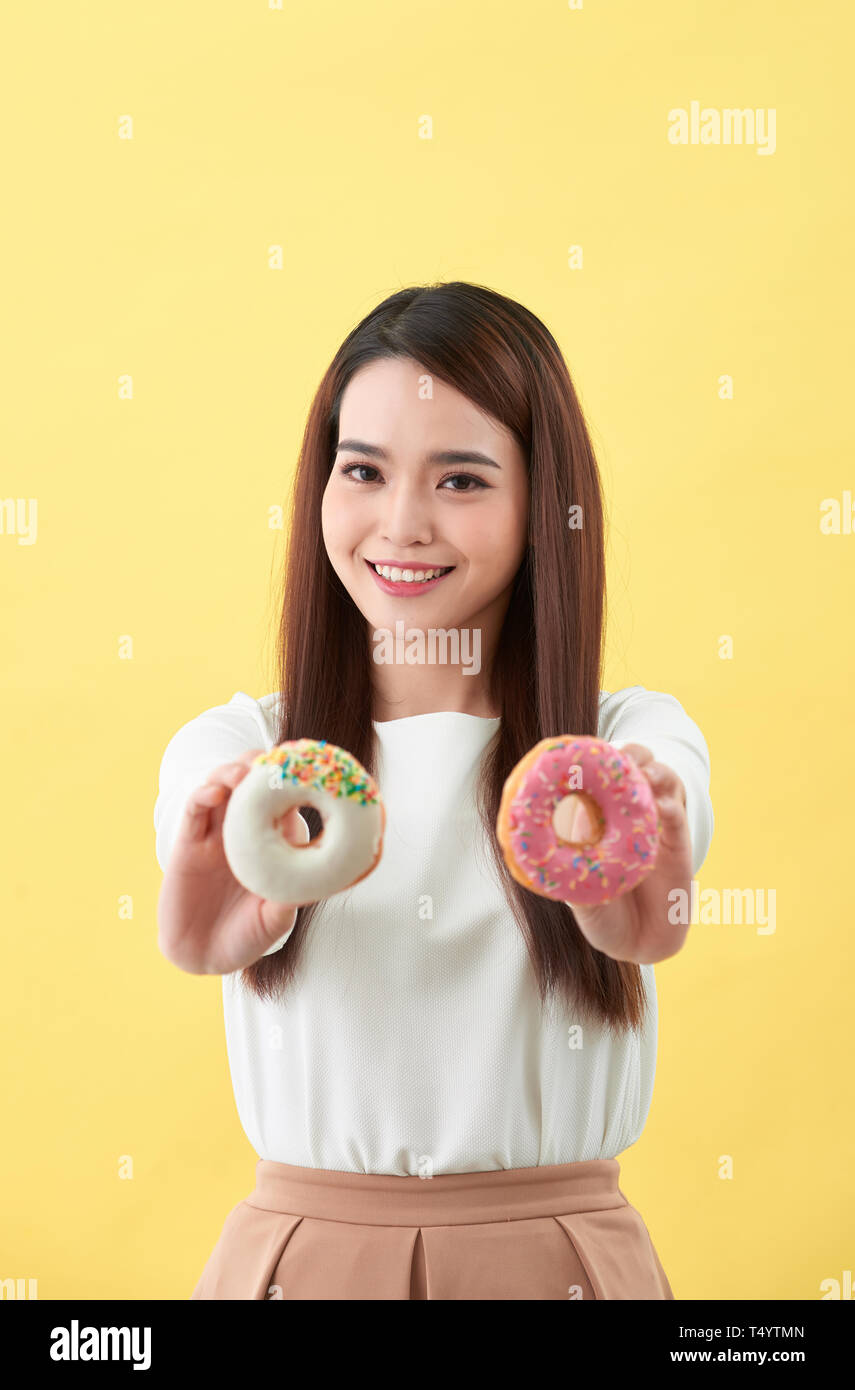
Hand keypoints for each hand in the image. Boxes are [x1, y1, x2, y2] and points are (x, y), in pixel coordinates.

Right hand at [157, 748, 308, 974]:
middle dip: (263, 765)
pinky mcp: (188, 842)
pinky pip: (194, 810)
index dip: (296, 781)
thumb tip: (322, 880)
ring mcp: (215, 834)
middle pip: (252, 784)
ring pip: (222, 787)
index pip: (286, 801)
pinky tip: (214, 793)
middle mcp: (245, 831)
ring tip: (243, 771)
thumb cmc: (246, 936)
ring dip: (232, 772)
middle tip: (273, 758)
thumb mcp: (274, 919)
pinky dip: (202, 795)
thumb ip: (291, 899)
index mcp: (274, 843)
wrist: (202, 956)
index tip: (309, 766)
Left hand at [567, 743, 691, 963]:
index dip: (591, 759)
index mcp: (598, 819)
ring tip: (645, 770)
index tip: (580, 752)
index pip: (596, 778)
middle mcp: (627, 815)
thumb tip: (539, 853)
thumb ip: (566, 874)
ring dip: (653, 770)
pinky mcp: (677, 843)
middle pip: (631, 768)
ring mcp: (655, 825)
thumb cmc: (602, 913)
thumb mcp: (577, 893)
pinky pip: (676, 817)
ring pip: (660, 782)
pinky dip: (670, 805)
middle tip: (618, 754)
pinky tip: (662, 804)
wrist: (638, 944)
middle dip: (627, 754)